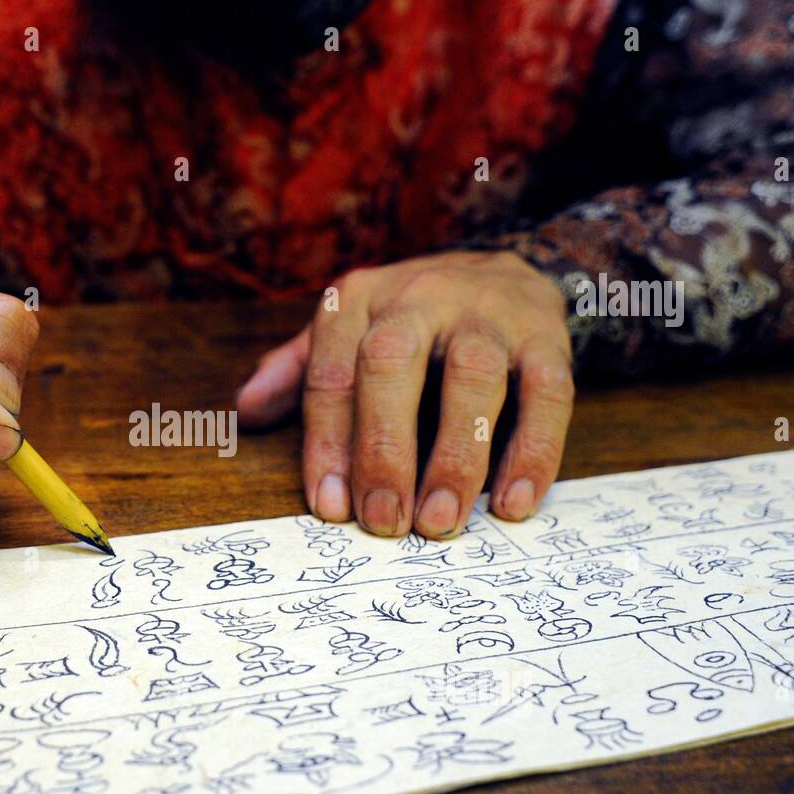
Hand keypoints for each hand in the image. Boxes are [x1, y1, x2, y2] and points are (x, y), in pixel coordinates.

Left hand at [236, 251, 572, 537]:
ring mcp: (488, 314)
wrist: (505, 272)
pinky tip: (511, 505)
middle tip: (384, 520)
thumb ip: (297, 371)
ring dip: (457, 456)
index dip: (327, 443)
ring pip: (472, 376)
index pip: (332, 372)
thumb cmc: (408, 322)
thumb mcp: (346, 331)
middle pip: (392, 362)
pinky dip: (532, 453)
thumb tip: (245, 410)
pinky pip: (547, 394)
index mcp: (358, 299)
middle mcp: (419, 296)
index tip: (331, 506)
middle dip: (384, 447)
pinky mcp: (547, 338)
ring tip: (439, 522)